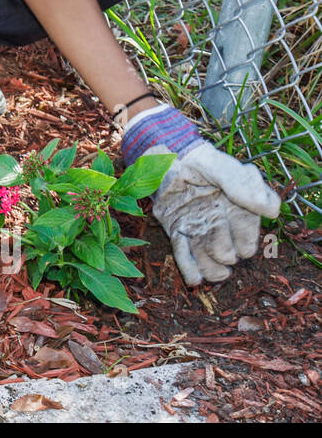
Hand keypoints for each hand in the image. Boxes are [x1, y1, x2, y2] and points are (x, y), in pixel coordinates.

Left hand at [123, 105, 279, 285]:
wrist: (166, 156)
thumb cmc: (199, 161)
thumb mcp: (223, 168)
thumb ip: (244, 186)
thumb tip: (272, 212)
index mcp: (237, 209)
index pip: (248, 233)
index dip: (247, 242)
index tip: (245, 246)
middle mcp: (219, 221)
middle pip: (227, 248)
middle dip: (227, 253)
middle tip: (224, 251)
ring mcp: (198, 227)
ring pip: (207, 256)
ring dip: (211, 267)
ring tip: (217, 273)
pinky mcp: (176, 229)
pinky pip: (183, 253)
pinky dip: (189, 269)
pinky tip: (194, 281)